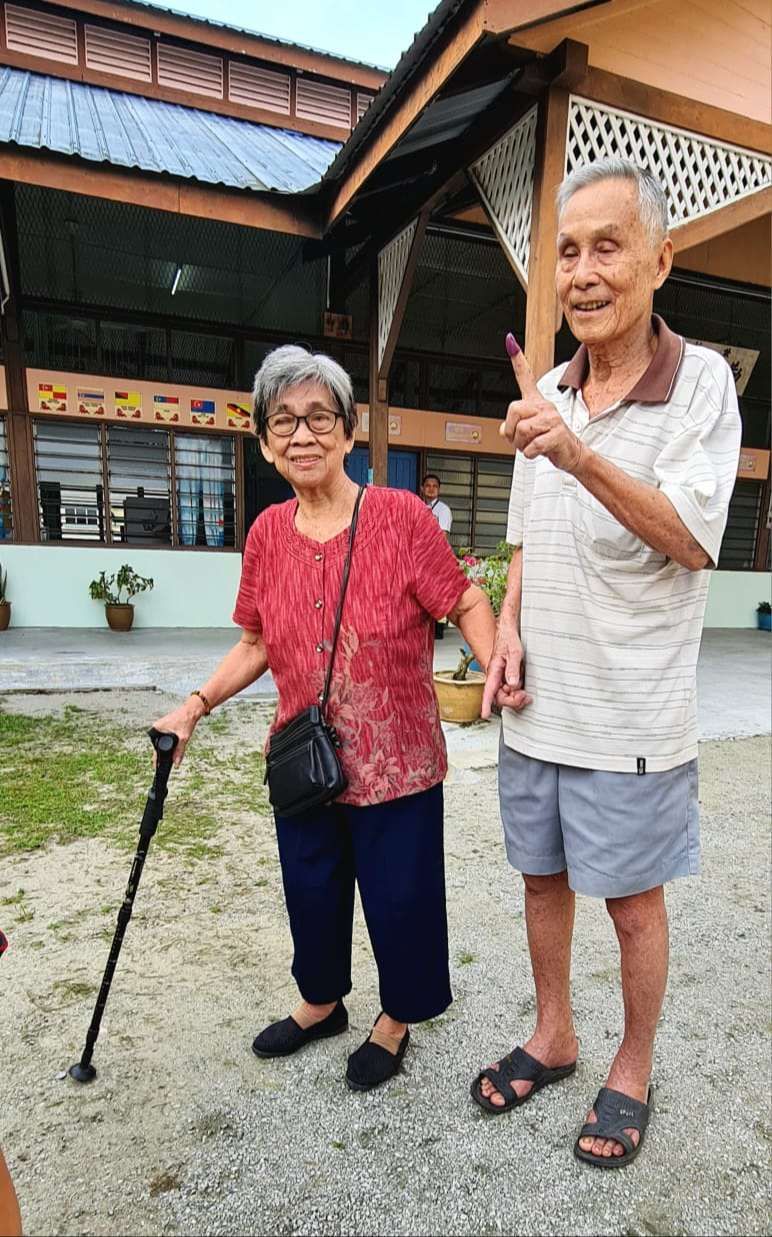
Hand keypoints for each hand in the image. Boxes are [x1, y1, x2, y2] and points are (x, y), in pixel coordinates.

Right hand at [150, 697, 204, 766]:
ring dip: (166, 748)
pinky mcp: (164, 726)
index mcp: (157, 728)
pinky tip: (172, 746)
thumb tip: (176, 763)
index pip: (155, 747)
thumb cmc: (186, 720)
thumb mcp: (183, 738)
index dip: (157, 758)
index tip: (155, 766)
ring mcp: (160, 726)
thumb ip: (179, 752)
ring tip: (170, 753)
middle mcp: (156, 727)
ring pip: (161, 742)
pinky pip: (164, 737)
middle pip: (158, 745)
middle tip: (163, 762)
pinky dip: (168, 742)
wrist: (191, 711)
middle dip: (162, 753)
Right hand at [481, 622, 531, 718]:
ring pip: (507, 695)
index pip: (488, 691)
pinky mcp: (510, 676)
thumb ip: (513, 669)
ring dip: (516, 697)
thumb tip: (513, 684)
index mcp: (494, 671)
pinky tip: (525, 688)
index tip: (485, 714)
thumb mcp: (513, 653)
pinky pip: (513, 689)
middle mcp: (497, 676)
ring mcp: (503, 677)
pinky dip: (519, 692)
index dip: (486, 704)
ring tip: (526, 695)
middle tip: (524, 697)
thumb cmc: (508, 639)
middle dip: (511, 701)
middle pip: (500, 697)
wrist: (509, 631)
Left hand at [501, 343, 582, 473]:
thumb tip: (502, 429)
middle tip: (520, 439)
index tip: (510, 340)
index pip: (526, 377)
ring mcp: (552, 418)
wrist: (570, 453)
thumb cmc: (548, 440)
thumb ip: (512, 428)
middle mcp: (544, 406)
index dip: (517, 359)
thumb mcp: (527, 433)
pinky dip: (529, 453)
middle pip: (514, 410)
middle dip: (511, 430)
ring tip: (531, 445)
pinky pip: (532, 445)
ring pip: (522, 430)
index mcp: (536, 402)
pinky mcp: (557, 434)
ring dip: (520, 445)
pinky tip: (538, 451)